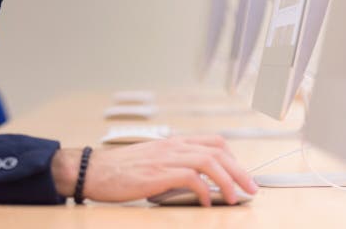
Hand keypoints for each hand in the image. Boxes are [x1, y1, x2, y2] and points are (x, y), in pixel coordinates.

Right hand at [51, 136, 257, 206]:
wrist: (94, 171)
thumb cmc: (118, 170)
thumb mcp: (150, 161)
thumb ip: (171, 165)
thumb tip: (193, 182)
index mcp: (172, 143)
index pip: (213, 142)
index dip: (233, 158)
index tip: (241, 174)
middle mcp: (172, 146)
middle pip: (217, 151)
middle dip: (240, 171)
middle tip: (251, 188)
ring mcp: (166, 158)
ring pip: (209, 162)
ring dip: (228, 181)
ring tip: (235, 197)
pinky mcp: (158, 174)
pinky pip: (192, 178)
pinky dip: (204, 190)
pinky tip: (207, 202)